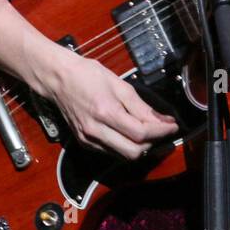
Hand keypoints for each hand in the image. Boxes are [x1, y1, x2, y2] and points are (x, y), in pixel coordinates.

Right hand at [34, 48, 178, 160]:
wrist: (57, 77)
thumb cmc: (86, 74)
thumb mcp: (118, 84)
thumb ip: (140, 105)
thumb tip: (160, 119)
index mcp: (105, 112)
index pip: (141, 133)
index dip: (161, 132)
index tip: (172, 126)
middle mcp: (95, 131)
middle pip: (133, 152)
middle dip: (152, 143)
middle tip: (161, 130)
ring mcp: (88, 139)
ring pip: (122, 155)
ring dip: (139, 147)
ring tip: (147, 131)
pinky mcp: (84, 142)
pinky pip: (110, 152)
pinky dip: (124, 146)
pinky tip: (129, 133)